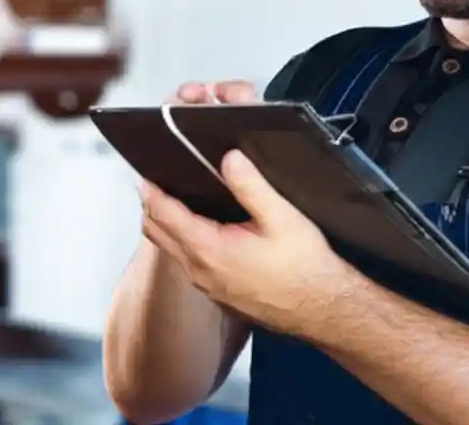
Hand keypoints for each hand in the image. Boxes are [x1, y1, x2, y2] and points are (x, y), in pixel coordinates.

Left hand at [137, 81, 366, 335]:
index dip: (150, 191)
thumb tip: (229, 159)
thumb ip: (251, 185)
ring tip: (175, 199)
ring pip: (171, 250)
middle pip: (157, 233)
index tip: (144, 174)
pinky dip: (183, 242)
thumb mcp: (282, 217)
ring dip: (166, 225)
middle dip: (151, 206)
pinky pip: (188, 264)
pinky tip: (201, 229)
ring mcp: (207, 286)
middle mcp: (201, 272)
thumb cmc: (307, 268)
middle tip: (154, 182)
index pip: (163, 215)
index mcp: (210, 250)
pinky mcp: (218, 294)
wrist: (324, 310)